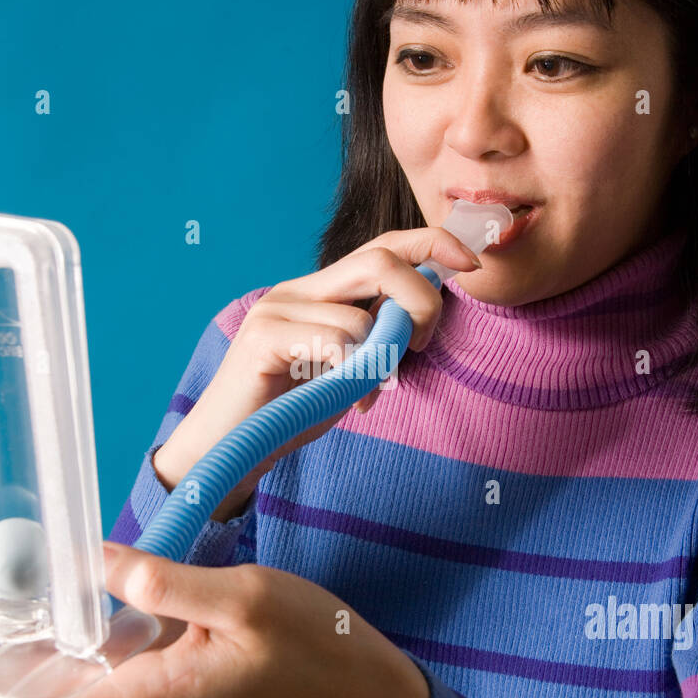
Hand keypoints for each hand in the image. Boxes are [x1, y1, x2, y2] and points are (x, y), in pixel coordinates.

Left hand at [0, 542, 430, 697]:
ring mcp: (152, 687)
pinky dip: (58, 637)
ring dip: (9, 660)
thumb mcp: (244, 600)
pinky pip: (95, 661)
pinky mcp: (167, 668)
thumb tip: (97, 566)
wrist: (353, 684)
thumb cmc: (310, 646)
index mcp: (150, 696)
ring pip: (61, 684)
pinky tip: (48, 598)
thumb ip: (169, 585)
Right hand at [154, 225, 481, 515]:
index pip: (381, 246)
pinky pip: (335, 342)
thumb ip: (377, 338)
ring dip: (381, 359)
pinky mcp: (262, 339)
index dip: (431, 244)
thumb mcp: (348, 371)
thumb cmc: (288, 414)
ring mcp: (275, 310)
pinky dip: (353, 372)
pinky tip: (345, 401)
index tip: (470, 263)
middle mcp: (294, 290)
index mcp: (316, 292)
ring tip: (365, 392)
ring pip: (361, 316)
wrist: (227, 453)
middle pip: (379, 261)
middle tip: (422, 345)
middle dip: (420, 302)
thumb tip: (420, 316)